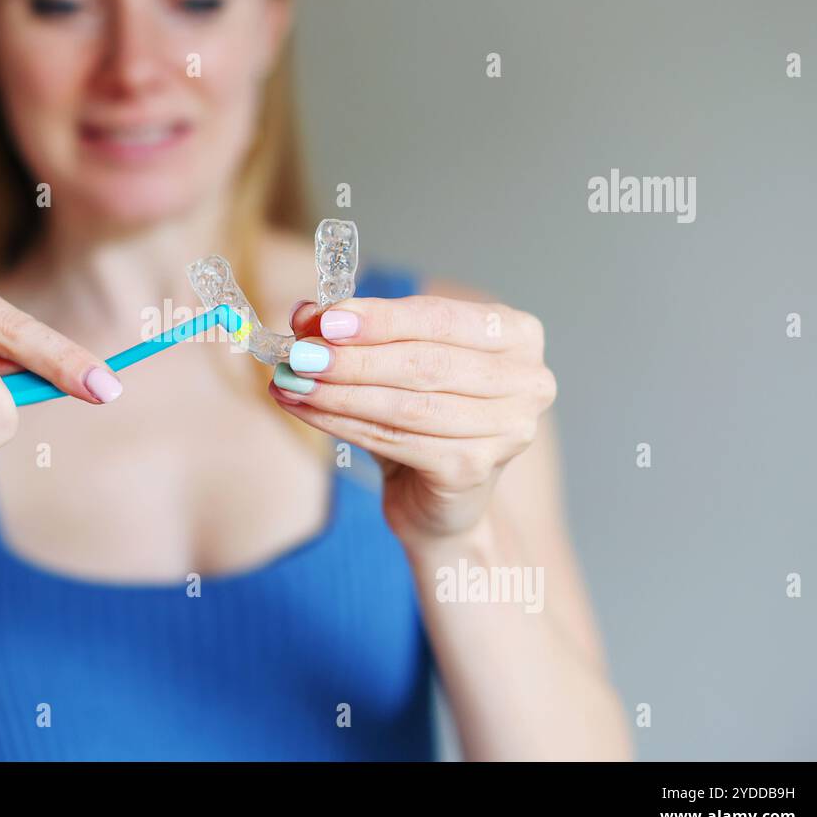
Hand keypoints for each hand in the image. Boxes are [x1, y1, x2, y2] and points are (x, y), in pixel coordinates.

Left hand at [268, 294, 556, 545]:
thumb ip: (359, 335)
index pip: (439, 318)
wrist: (439, 501)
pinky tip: (305, 410)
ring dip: (338, 392)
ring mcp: (507, 429)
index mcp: (516, 335)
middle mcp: (526, 380)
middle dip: (351, 358)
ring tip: (290, 382)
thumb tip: (307, 314)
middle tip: (297, 354)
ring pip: (405, 404)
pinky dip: (341, 423)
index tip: (321, 319)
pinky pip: (394, 439)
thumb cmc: (423, 420)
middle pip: (423, 362)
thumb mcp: (394, 364)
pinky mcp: (474, 468)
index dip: (377, 318)